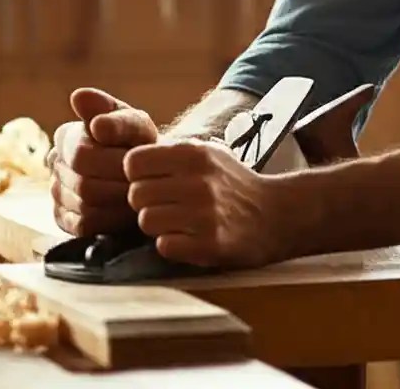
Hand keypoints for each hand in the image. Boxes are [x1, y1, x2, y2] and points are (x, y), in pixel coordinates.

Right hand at [49, 88, 157, 236]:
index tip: (138, 159)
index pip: (81, 154)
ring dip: (118, 202)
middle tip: (144, 182)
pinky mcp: (64, 219)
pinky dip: (110, 220)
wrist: (151, 171)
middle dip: (120, 183)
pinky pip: (84, 226)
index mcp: (66, 135)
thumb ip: (111, 114)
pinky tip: (126, 211)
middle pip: (84, 184)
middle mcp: (55, 164)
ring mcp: (56, 192)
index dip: (116, 160)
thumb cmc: (141, 145)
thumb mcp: (135, 124)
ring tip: (139, 194)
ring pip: (85, 206)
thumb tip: (78, 98)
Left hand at [125, 138, 293, 268]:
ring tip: (179, 223)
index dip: (138, 175)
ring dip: (158, 226)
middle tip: (167, 206)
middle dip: (146, 203)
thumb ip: (168, 154)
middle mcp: (199, 181)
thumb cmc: (232, 184)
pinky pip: (164, 246)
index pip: (133, 162)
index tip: (154, 182)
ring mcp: (205, 214)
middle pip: (136, 195)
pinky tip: (189, 238)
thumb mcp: (207, 153)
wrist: (277, 214)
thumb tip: (122, 160)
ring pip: (146, 221)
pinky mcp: (210, 244)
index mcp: (194, 154)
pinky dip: (172, 245)